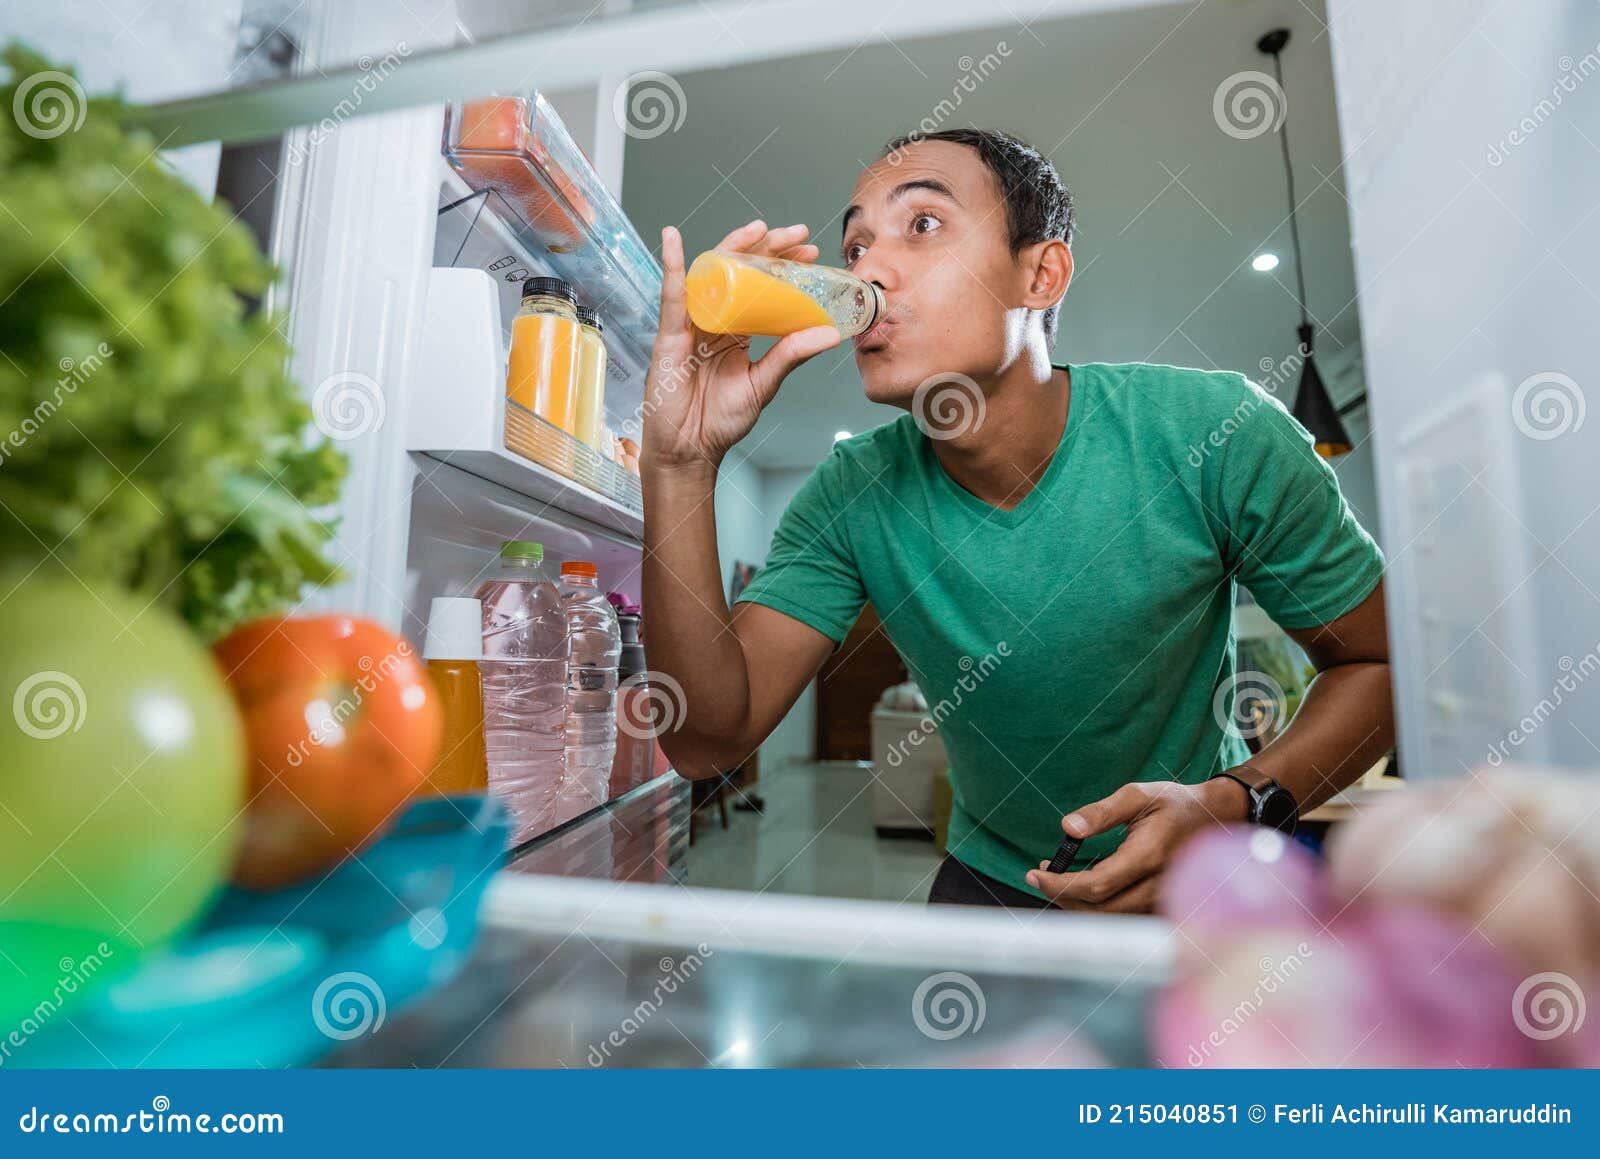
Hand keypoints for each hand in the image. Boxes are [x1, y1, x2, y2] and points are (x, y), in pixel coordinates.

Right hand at [640, 220, 841, 471]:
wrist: (690, 449)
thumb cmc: (721, 420)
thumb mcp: (765, 383)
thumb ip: (791, 355)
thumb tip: (828, 333)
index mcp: (739, 330)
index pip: (762, 286)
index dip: (784, 265)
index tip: (810, 252)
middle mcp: (716, 319)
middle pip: (740, 271)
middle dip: (767, 247)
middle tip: (796, 234)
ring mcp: (691, 323)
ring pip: (711, 274)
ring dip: (732, 246)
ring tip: (757, 229)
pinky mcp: (670, 334)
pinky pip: (671, 294)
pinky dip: (672, 265)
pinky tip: (674, 239)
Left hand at [1025, 777, 1248, 912]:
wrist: (1217, 818)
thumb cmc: (1176, 804)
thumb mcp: (1138, 795)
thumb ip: (1101, 812)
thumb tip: (1067, 828)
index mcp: (1148, 857)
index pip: (1096, 886)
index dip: (1061, 885)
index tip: (1035, 873)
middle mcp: (1156, 885)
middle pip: (1099, 910)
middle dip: (1062, 896)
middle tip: (1040, 875)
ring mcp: (1161, 899)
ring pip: (1110, 919)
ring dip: (1077, 904)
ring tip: (1057, 878)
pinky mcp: (1160, 904)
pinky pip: (1122, 916)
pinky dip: (1096, 907)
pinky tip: (1081, 888)